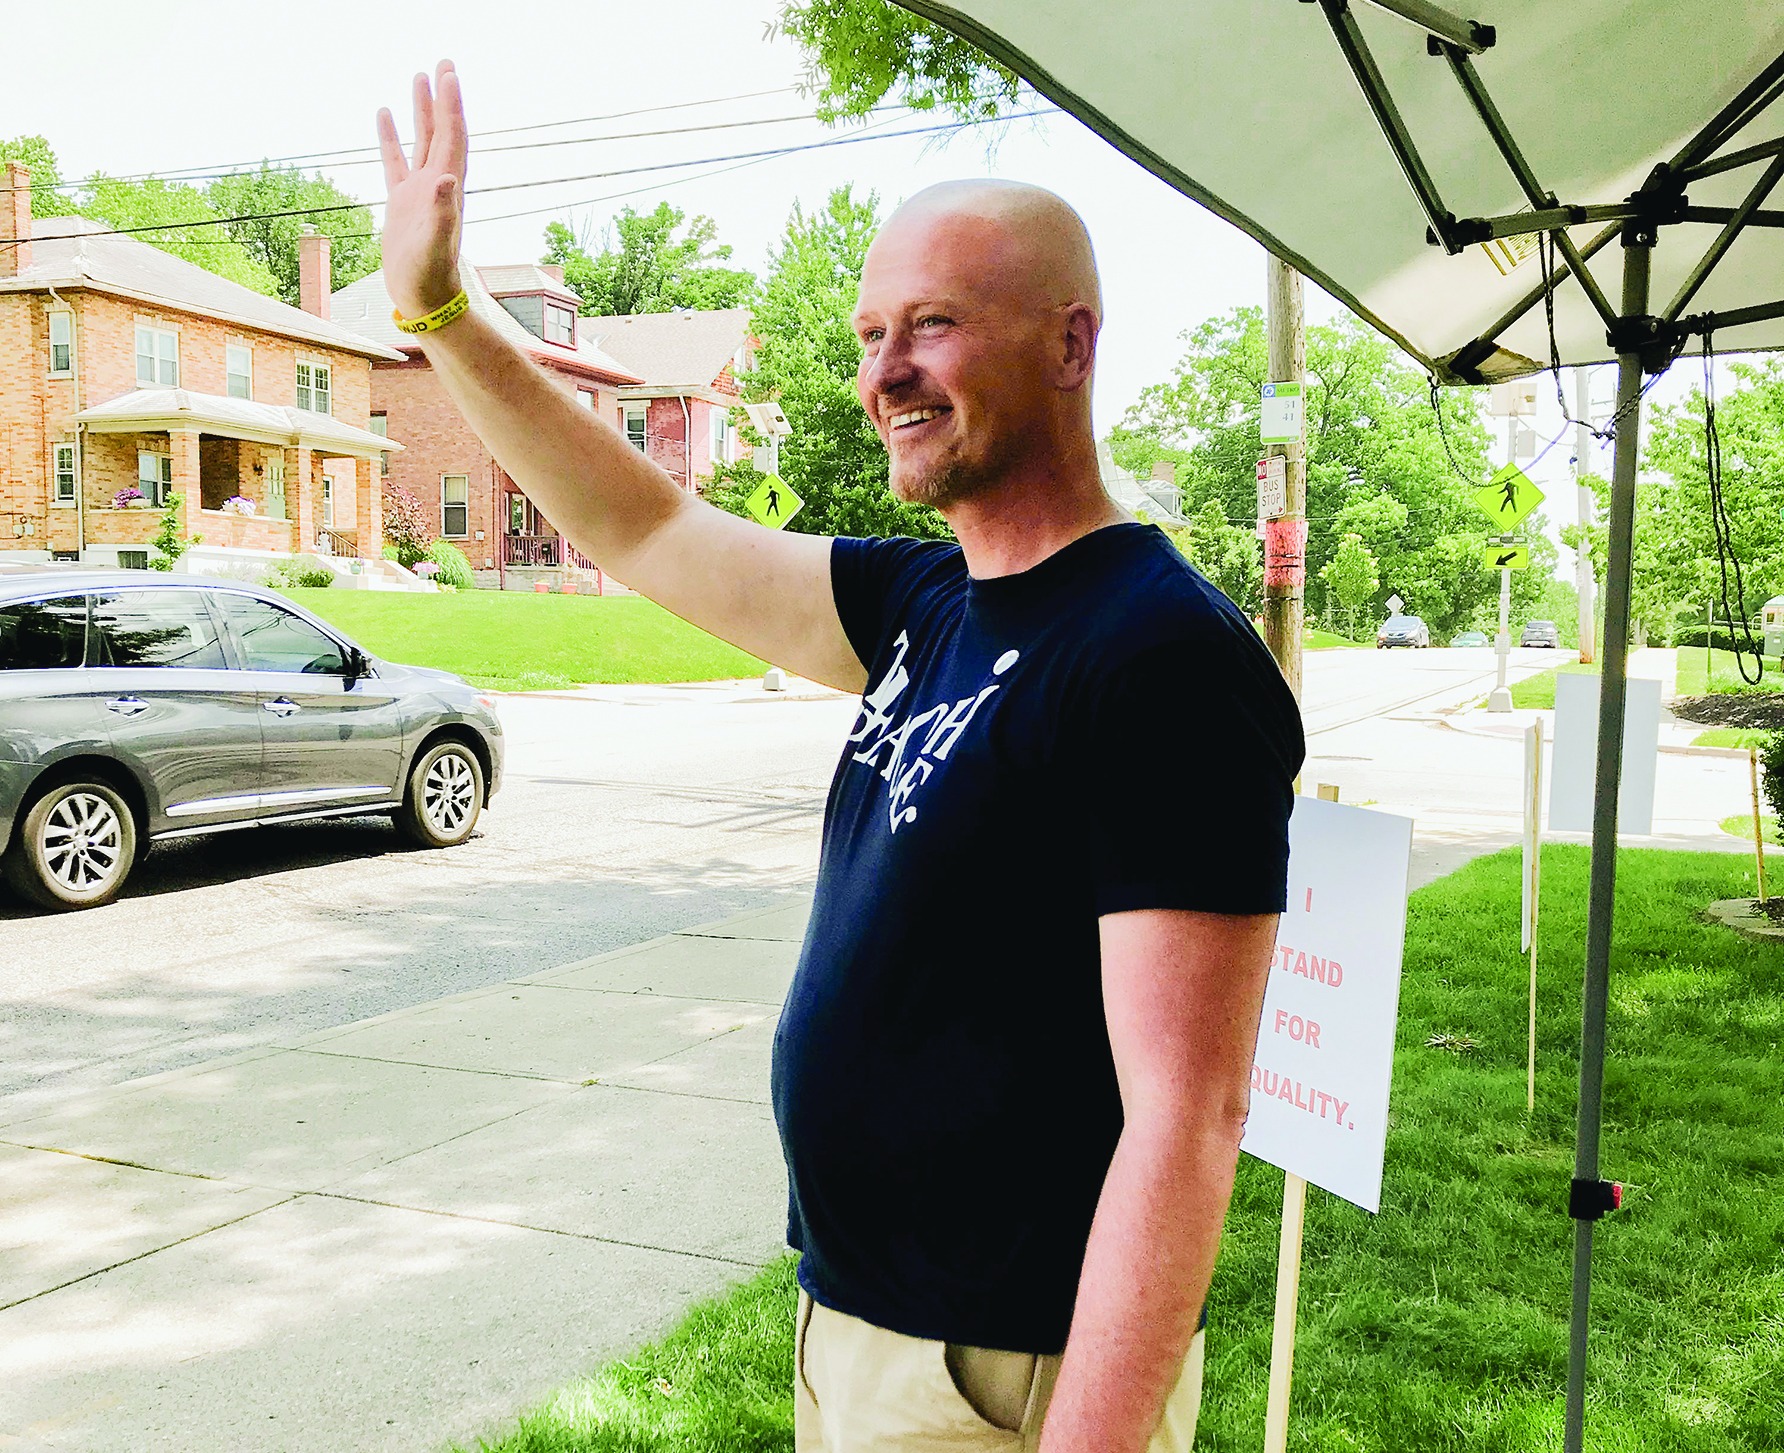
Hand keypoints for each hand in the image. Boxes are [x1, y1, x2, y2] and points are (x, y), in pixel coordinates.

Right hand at [377, 62, 467, 318]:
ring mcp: (419, 191)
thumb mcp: (435, 245)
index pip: (451, 136)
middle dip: (443, 96)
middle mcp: (438, 184)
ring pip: (421, 140)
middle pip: (442, 130)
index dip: (451, 105)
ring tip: (418, 75)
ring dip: (421, 109)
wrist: (424, 300)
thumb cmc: (430, 277)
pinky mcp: (401, 202)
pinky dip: (390, 136)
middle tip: (443, 61)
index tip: (449, 73)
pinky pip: (395, 160)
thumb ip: (442, 214)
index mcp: (447, 188)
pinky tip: (383, 114)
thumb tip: (447, 180)